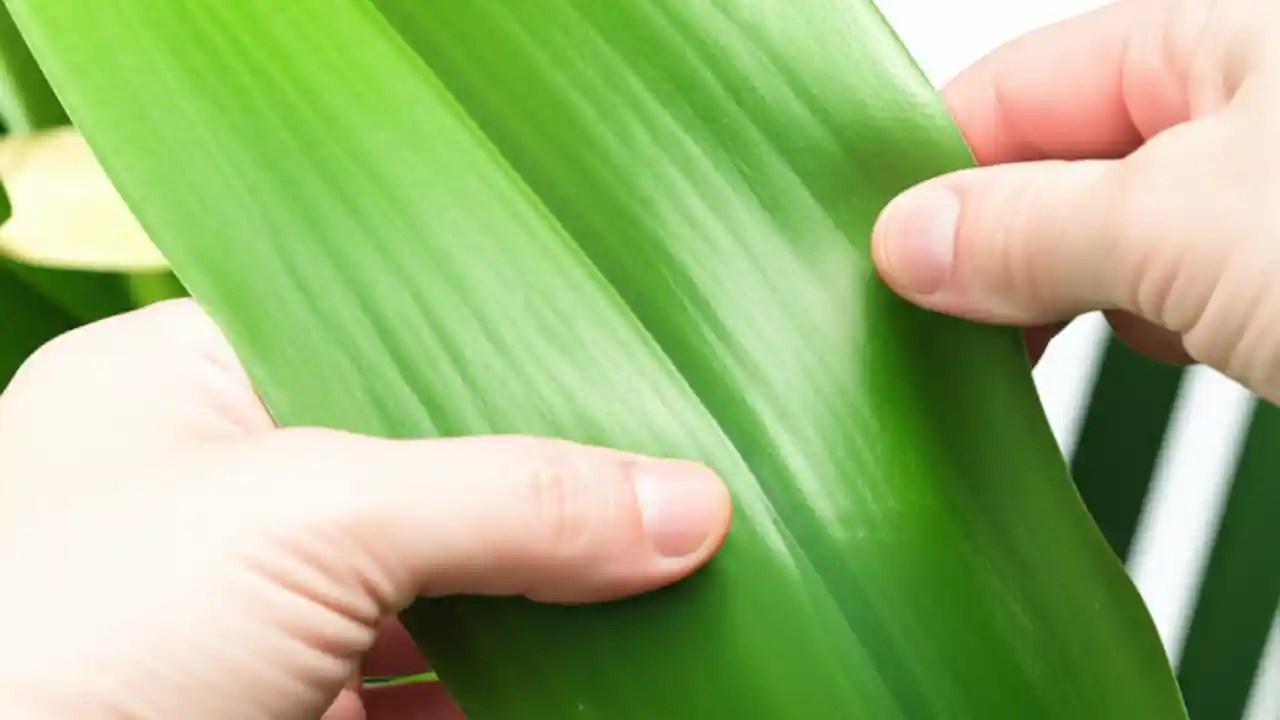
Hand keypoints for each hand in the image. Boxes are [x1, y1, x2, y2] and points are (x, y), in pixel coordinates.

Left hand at [0, 299, 731, 718]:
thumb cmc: (68, 634)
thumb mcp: (309, 520)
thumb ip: (508, 500)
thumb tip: (691, 507)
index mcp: (193, 385)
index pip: (388, 334)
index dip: (509, 352)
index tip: (629, 371)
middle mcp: (229, 493)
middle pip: (434, 471)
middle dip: (548, 490)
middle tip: (677, 481)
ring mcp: (261, 614)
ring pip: (446, 590)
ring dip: (552, 601)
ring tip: (676, 570)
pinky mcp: (297, 713)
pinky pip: (439, 689)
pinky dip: (519, 691)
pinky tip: (608, 672)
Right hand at [872, 0, 1279, 397]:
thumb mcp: (1185, 223)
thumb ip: (1032, 229)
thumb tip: (911, 241)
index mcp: (1217, 41)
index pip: (1021, 85)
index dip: (938, 163)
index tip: (880, 247)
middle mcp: (1236, 115)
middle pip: (1051, 169)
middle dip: (987, 242)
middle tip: (923, 315)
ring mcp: (1253, 209)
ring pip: (1097, 244)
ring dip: (1041, 301)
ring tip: (991, 360)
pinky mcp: (1271, 292)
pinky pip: (1150, 300)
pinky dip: (1106, 337)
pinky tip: (1082, 373)